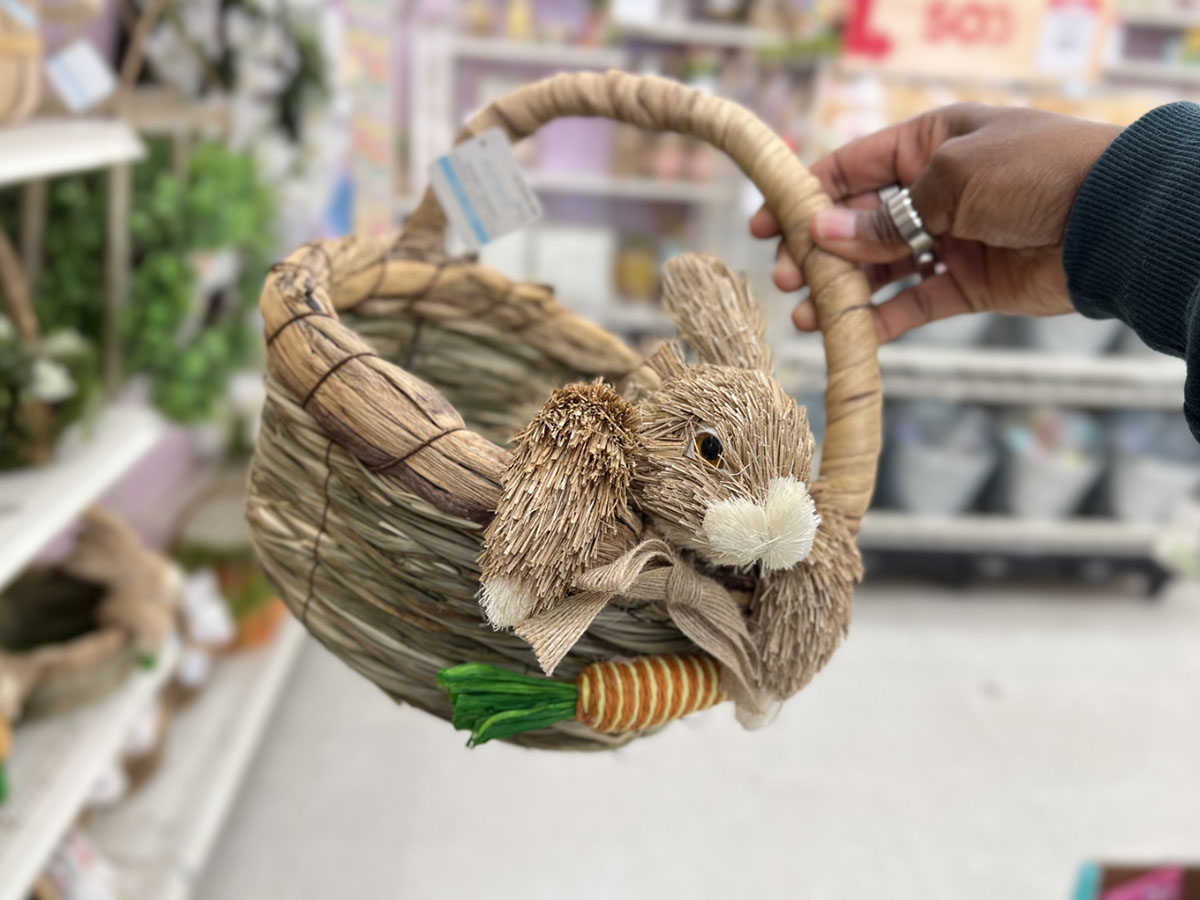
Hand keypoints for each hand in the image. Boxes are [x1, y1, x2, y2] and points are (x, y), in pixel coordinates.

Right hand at [751, 104, 1120, 341]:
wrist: (1112, 219)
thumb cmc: (1034, 172)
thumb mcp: (949, 179)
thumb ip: (883, 216)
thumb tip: (821, 234)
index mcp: (929, 143)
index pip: (853, 168)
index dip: (805, 197)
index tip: (765, 225)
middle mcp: (935, 190)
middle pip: (859, 223)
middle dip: (818, 251)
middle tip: (788, 277)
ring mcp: (950, 238)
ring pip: (881, 268)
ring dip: (842, 291)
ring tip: (808, 313)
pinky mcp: (969, 283)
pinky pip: (914, 302)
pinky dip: (881, 319)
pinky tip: (849, 333)